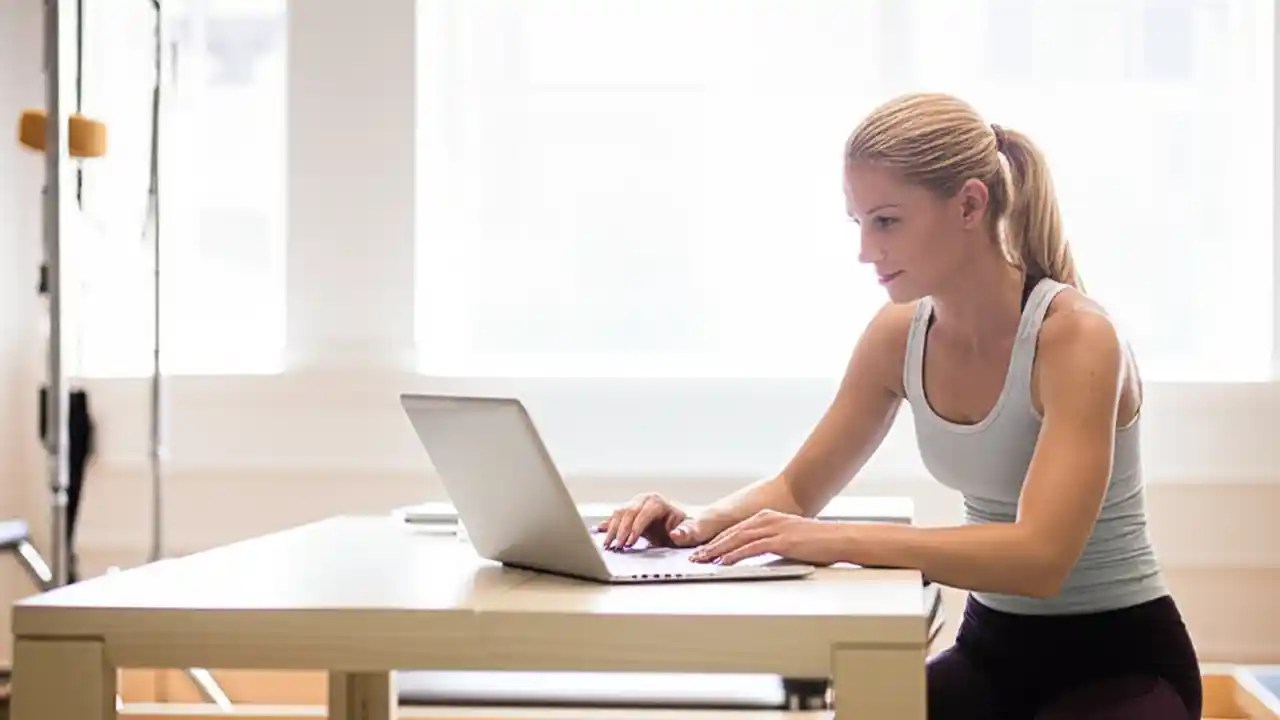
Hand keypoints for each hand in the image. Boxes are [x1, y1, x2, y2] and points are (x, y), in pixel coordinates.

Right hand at [597, 493, 712, 550]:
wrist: (684, 524)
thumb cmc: (688, 528)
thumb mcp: (692, 531)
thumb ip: (686, 533)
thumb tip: (675, 533)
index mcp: (658, 502)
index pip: (643, 513)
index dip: (636, 528)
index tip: (630, 542)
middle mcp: (644, 500)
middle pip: (628, 512)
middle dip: (621, 531)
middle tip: (617, 547)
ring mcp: (634, 505)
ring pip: (618, 514)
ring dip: (612, 530)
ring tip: (608, 545)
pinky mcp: (628, 513)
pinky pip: (615, 517)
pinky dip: (607, 525)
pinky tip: (599, 531)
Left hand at [689, 510, 848, 565]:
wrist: (839, 538)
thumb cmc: (818, 541)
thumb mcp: (788, 537)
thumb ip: (770, 542)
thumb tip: (755, 554)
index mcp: (767, 516)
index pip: (735, 529)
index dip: (717, 540)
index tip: (704, 549)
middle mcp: (767, 519)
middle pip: (732, 532)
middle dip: (711, 545)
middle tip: (695, 556)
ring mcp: (774, 528)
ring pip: (737, 539)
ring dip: (717, 551)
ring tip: (703, 561)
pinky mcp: (781, 540)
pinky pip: (751, 548)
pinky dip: (735, 556)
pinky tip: (724, 562)